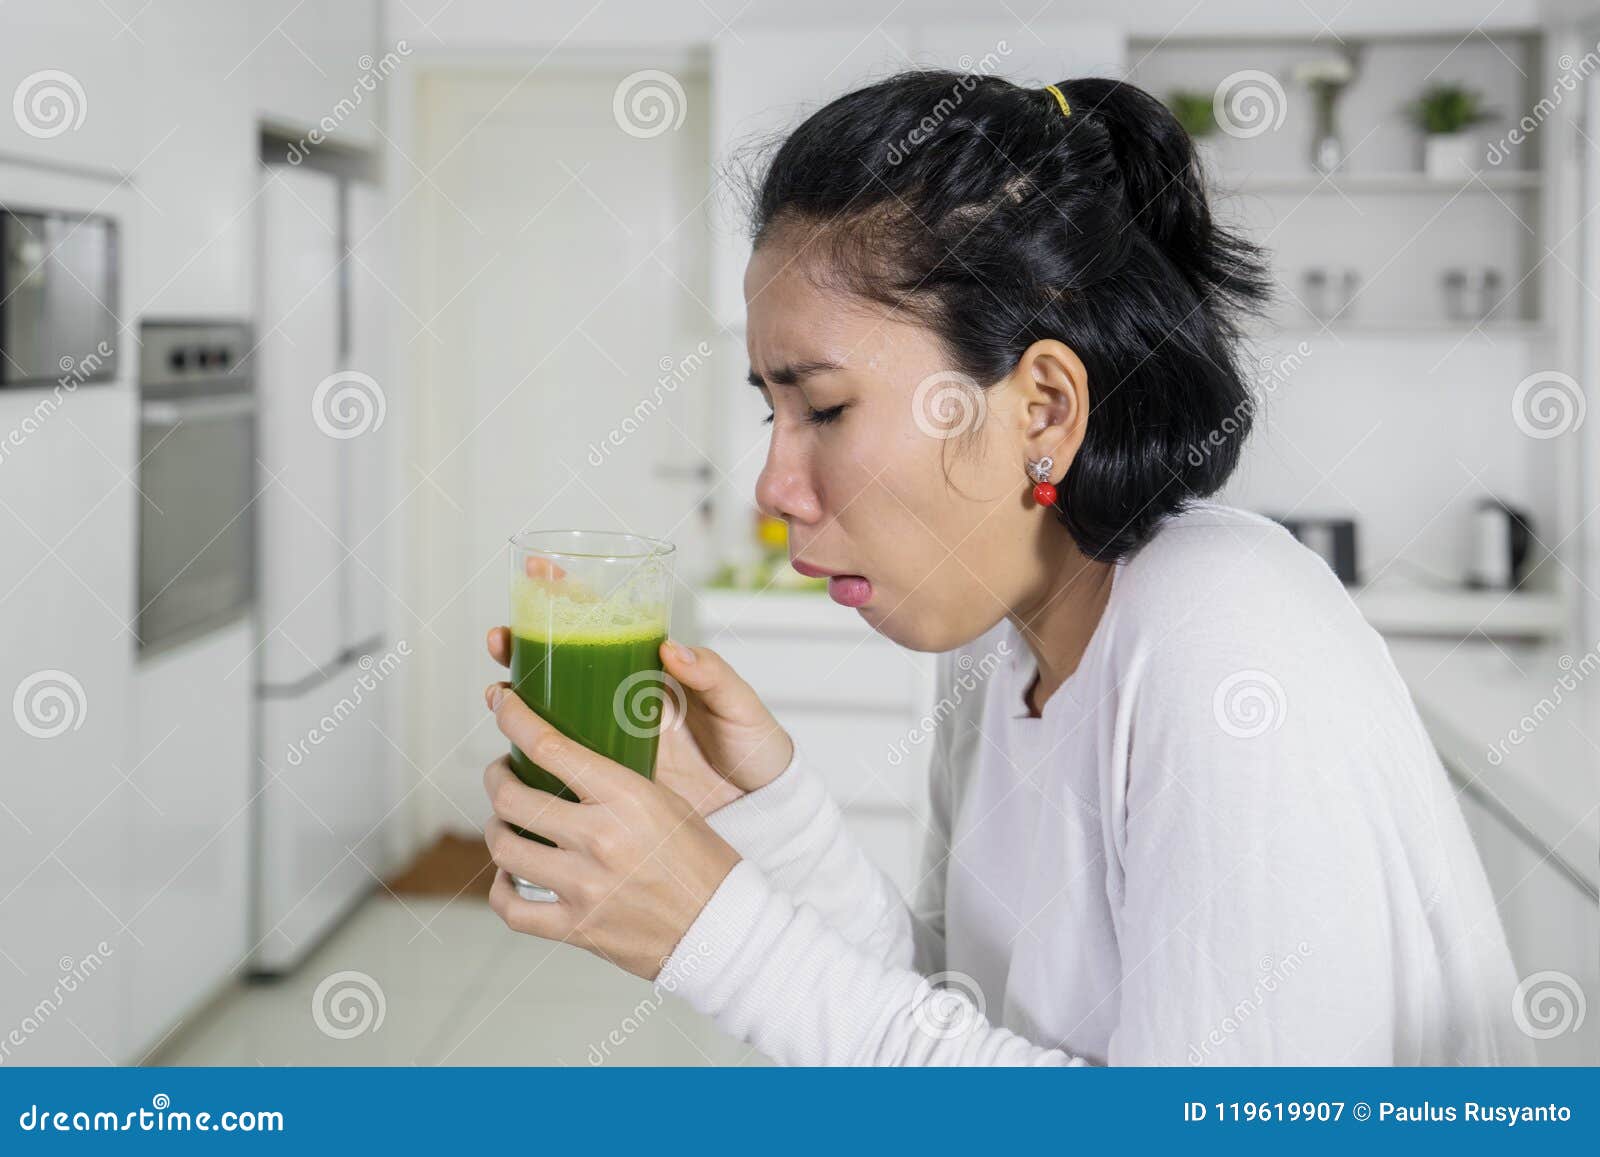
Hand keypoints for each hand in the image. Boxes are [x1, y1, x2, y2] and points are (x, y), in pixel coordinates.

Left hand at [481, 684, 740, 978]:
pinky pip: (512, 907)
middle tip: (502, 772)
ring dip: (497, 826)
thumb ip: (615, 784)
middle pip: (513, 798)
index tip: (501, 703)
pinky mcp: (577, 928)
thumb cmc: (702, 861)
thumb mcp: (668, 802)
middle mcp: (601, 839)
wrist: (722, 926)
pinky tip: (510, 874)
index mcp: (628, 798)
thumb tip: (566, 761)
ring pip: (504, 848)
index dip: (513, 718)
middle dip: (497, 777)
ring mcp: (585, 887)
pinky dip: (501, 888)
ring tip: (505, 820)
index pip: (550, 747)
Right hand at [483, 628, 793, 816]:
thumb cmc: (755, 749)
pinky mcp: (608, 781)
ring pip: (552, 712)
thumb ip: (714, 676)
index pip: (603, 625)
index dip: (569, 599)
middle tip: (499, 640)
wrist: (761, 811)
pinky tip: (510, 751)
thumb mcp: (740, 707)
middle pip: (562, 664)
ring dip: (517, 696)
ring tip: (497, 691)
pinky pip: (562, 763)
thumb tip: (672, 648)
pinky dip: (531, 753)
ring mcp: (612, 739)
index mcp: (654, 672)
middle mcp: (624, 701)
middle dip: (524, 646)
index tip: (541, 575)